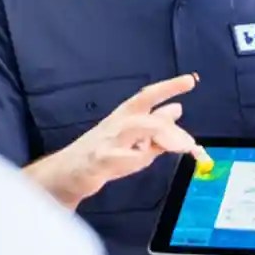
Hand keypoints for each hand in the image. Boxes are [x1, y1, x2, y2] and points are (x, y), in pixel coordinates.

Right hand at [27, 73, 208, 209]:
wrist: (64, 174)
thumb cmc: (100, 152)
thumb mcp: (132, 137)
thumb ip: (154, 126)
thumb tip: (176, 109)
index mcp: (124, 116)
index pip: (148, 96)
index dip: (169, 87)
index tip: (190, 80)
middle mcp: (116, 124)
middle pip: (143, 111)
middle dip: (168, 119)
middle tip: (190, 141)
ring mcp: (106, 140)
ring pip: (134, 129)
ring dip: (159, 136)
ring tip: (179, 148)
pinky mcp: (97, 160)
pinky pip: (119, 157)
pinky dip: (134, 158)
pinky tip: (143, 160)